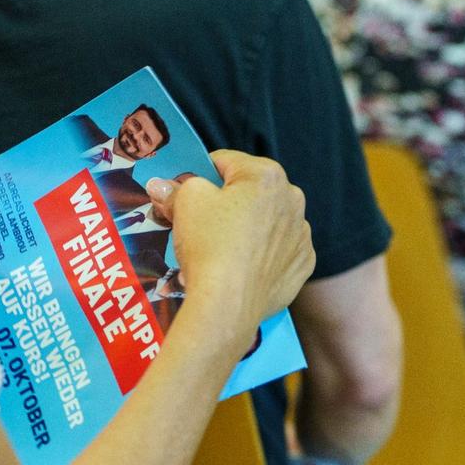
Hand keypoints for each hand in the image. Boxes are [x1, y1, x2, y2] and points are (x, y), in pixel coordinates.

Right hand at [146, 151, 314, 356]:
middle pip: (250, 191)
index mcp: (267, 174)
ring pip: (267, 221)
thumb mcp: (185, 203)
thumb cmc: (209, 244)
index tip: (185, 193)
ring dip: (248, 227)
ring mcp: (302, 233)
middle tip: (201, 223)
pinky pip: (279, 250)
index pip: (225, 162)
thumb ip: (177, 187)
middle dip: (226, 202)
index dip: (200, 174)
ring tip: (222, 248)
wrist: (229, 303)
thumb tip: (162, 186)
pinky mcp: (303, 263)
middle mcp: (293, 199)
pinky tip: (243, 266)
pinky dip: (263, 254)